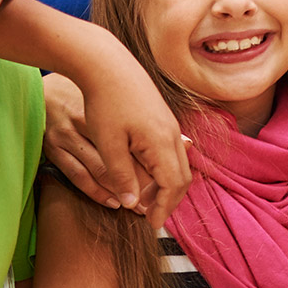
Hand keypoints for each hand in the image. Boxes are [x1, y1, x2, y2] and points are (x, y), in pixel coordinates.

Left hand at [42, 72, 191, 225]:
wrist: (106, 63)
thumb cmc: (105, 103)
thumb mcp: (109, 145)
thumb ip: (122, 176)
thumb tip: (133, 204)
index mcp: (162, 143)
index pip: (173, 186)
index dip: (164, 208)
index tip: (151, 224)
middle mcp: (172, 134)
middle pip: (182, 177)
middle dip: (168, 199)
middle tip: (149, 215)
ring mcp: (168, 124)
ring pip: (177, 163)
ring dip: (164, 183)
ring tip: (143, 196)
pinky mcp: (161, 116)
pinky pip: (170, 149)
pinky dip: (161, 167)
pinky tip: (142, 171)